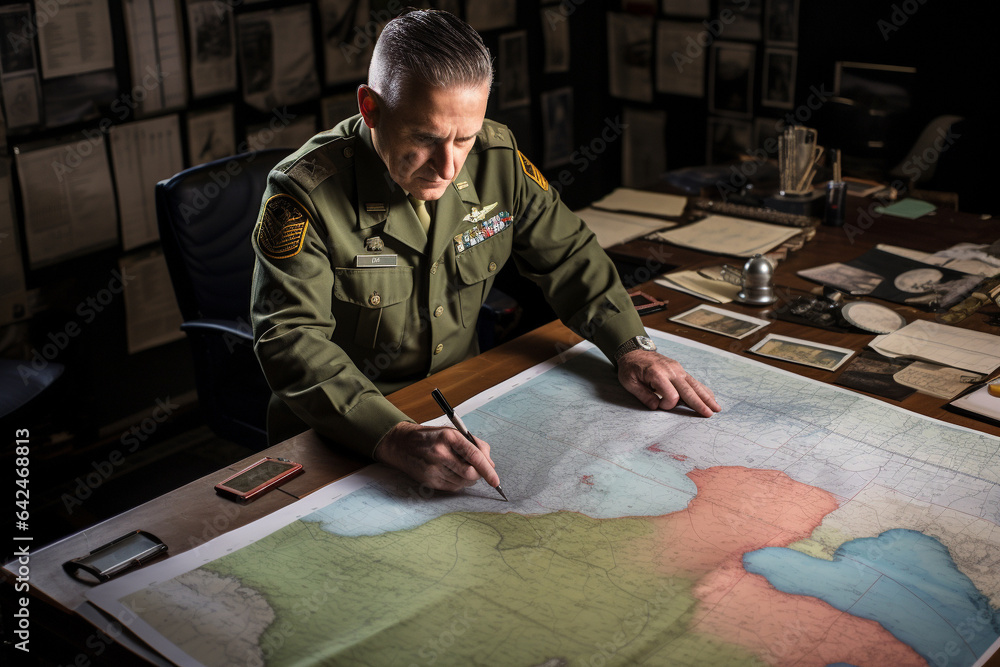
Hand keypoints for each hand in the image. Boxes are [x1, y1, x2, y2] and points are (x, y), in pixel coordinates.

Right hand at [373, 421, 498, 490]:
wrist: (401, 444)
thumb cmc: (432, 437)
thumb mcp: (453, 432)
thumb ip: (474, 445)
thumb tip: (490, 464)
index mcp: (448, 436)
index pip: (474, 456)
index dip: (487, 470)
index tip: (496, 481)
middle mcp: (440, 453)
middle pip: (470, 473)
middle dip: (479, 474)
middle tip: (477, 469)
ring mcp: (433, 469)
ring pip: (463, 483)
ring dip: (469, 479)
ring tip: (462, 468)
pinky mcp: (429, 481)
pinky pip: (453, 488)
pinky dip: (458, 483)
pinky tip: (452, 473)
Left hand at [617, 349, 721, 416]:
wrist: (634, 351)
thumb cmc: (630, 368)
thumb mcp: (629, 382)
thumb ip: (643, 395)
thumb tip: (656, 407)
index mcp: (657, 374)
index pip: (671, 395)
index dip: (667, 405)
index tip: (659, 406)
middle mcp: (670, 370)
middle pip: (688, 390)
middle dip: (699, 403)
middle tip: (709, 414)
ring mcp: (677, 369)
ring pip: (694, 385)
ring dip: (706, 397)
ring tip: (716, 408)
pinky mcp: (680, 370)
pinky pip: (693, 381)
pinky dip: (703, 390)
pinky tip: (711, 397)